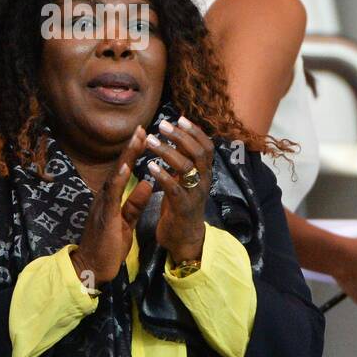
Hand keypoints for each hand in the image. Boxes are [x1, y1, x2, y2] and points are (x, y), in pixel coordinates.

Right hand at [71, 126, 153, 284]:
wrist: (93, 267)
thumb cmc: (109, 245)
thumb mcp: (126, 220)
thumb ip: (134, 202)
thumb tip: (148, 183)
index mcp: (111, 198)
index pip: (124, 171)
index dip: (133, 154)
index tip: (144, 135)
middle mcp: (104, 198)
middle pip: (119, 168)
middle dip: (130, 147)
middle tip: (142, 127)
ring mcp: (102, 206)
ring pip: (115, 176)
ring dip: (126, 157)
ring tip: (137, 139)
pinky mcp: (105, 217)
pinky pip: (112, 196)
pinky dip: (119, 180)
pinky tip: (127, 167)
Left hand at [145, 116, 214, 263]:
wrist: (184, 238)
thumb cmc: (181, 205)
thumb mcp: (185, 180)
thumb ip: (183, 161)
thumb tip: (178, 136)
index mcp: (204, 173)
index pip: (206, 147)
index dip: (195, 131)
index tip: (179, 118)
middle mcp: (204, 181)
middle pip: (199, 153)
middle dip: (181, 136)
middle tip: (162, 125)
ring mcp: (195, 194)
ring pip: (187, 167)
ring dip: (168, 152)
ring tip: (150, 141)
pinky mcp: (184, 208)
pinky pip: (175, 188)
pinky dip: (163, 175)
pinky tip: (149, 166)